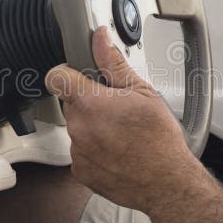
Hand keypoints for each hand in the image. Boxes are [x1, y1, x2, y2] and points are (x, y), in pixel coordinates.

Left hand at [45, 27, 202, 212]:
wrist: (166, 183)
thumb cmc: (159, 140)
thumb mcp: (142, 91)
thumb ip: (114, 63)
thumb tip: (100, 39)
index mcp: (90, 103)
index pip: (56, 76)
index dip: (67, 72)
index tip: (79, 75)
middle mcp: (79, 127)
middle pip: (71, 103)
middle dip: (89, 101)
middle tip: (116, 107)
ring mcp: (78, 151)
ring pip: (78, 128)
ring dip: (93, 126)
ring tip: (121, 132)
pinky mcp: (80, 171)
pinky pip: (81, 152)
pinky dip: (95, 149)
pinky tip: (118, 150)